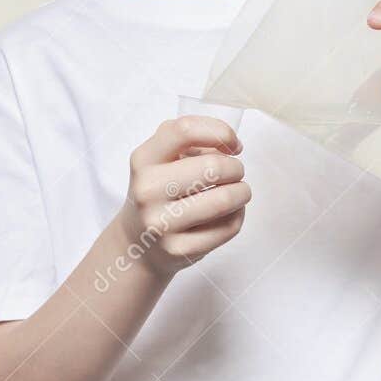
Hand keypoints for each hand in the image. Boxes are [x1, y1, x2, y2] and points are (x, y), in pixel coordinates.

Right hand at [117, 116, 249, 276]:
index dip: (219, 132)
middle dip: (236, 168)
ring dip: (242, 192)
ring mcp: (161, 222)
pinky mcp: (179, 249)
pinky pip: (227, 227)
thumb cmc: (159, 192)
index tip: (231, 144)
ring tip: (238, 192)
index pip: (184, 131)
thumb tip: (232, 145)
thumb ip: (190, 141)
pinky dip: (237, 216)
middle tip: (235, 173)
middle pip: (213, 167)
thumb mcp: (160, 158)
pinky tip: (228, 214)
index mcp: (144, 160)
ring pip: (225, 199)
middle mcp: (148, 190)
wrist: (137, 243)